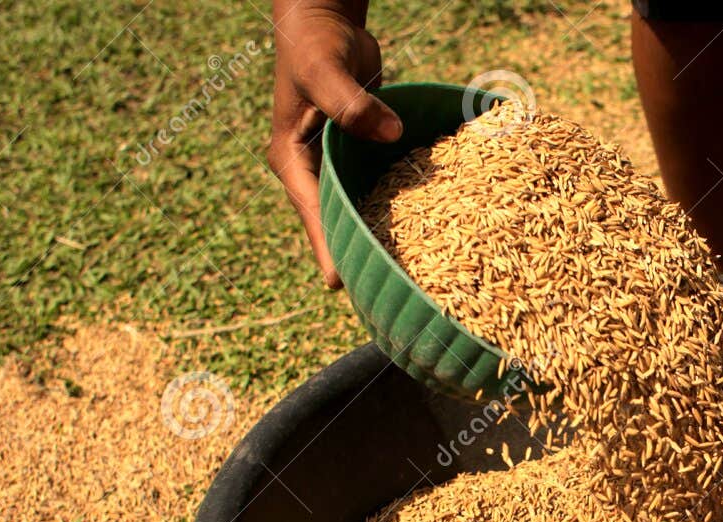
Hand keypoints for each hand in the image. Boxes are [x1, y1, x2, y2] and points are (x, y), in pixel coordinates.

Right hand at [268, 0, 402, 287]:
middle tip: (382, 292)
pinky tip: (431, 226)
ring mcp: (337, 164)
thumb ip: (352, 103)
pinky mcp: (361, 153)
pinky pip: (380, 184)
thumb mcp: (325, 71)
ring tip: (409, 272)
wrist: (325, 20)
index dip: (326, 245)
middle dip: (357, 250)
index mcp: (292, 160)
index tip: (339, 282)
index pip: (311, 211)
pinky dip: (400, 201)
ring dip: (382, 232)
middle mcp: (313, 170)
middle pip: (336, 219)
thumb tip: (391, 133)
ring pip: (360, 206)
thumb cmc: (315, 43)